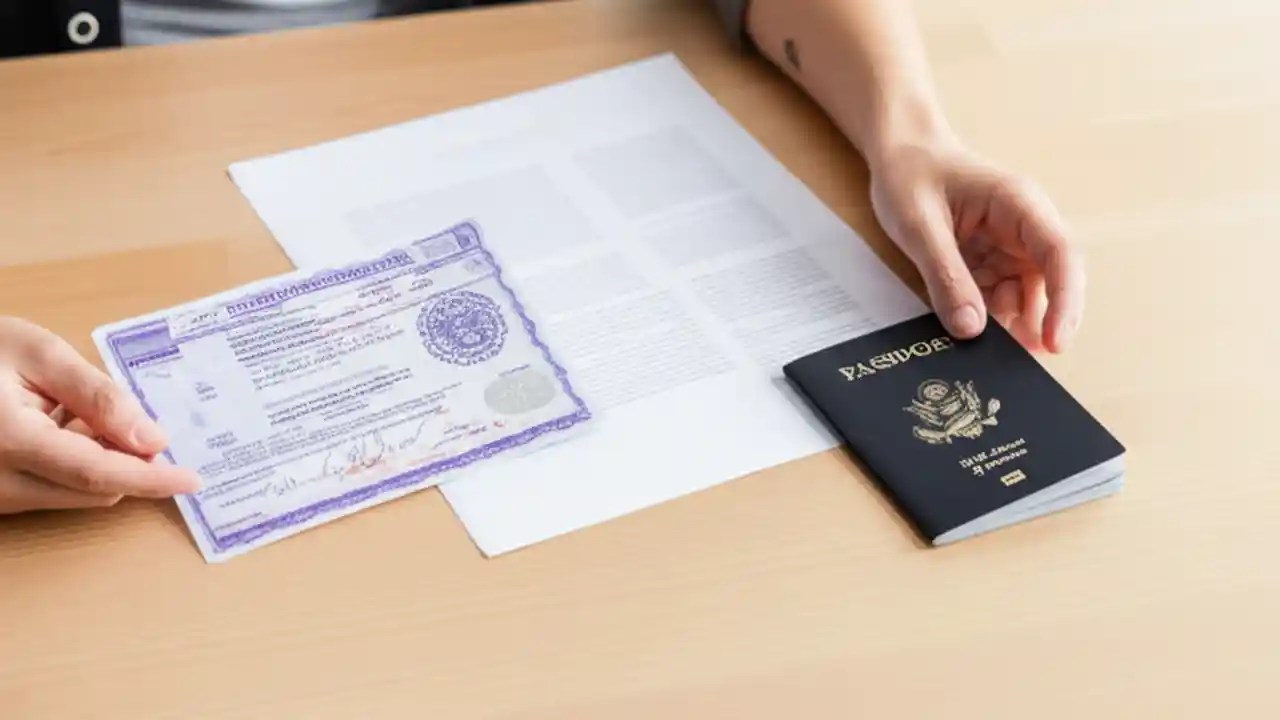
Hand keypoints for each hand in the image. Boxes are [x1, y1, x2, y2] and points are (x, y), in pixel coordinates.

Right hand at [0, 317, 199, 513]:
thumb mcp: (37, 353)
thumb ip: (97, 395)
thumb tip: (153, 439)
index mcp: (11, 441)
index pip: (99, 474)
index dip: (152, 479)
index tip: (193, 479)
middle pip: (94, 490)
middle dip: (127, 460)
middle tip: (124, 413)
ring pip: (75, 493)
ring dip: (97, 460)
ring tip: (68, 410)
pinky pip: (50, 491)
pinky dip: (71, 464)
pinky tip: (53, 425)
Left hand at [868, 140, 1084, 352]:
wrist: (899, 154)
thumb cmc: (911, 174)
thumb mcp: (918, 224)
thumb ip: (944, 274)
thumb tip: (970, 328)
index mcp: (1018, 204)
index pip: (1059, 255)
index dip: (1065, 302)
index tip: (1055, 342)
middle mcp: (1024, 227)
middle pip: (1051, 283)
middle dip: (1038, 324)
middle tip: (1018, 366)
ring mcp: (1009, 246)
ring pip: (1024, 297)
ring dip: (1009, 325)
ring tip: (986, 356)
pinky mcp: (991, 261)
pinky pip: (997, 297)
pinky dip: (986, 318)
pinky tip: (971, 336)